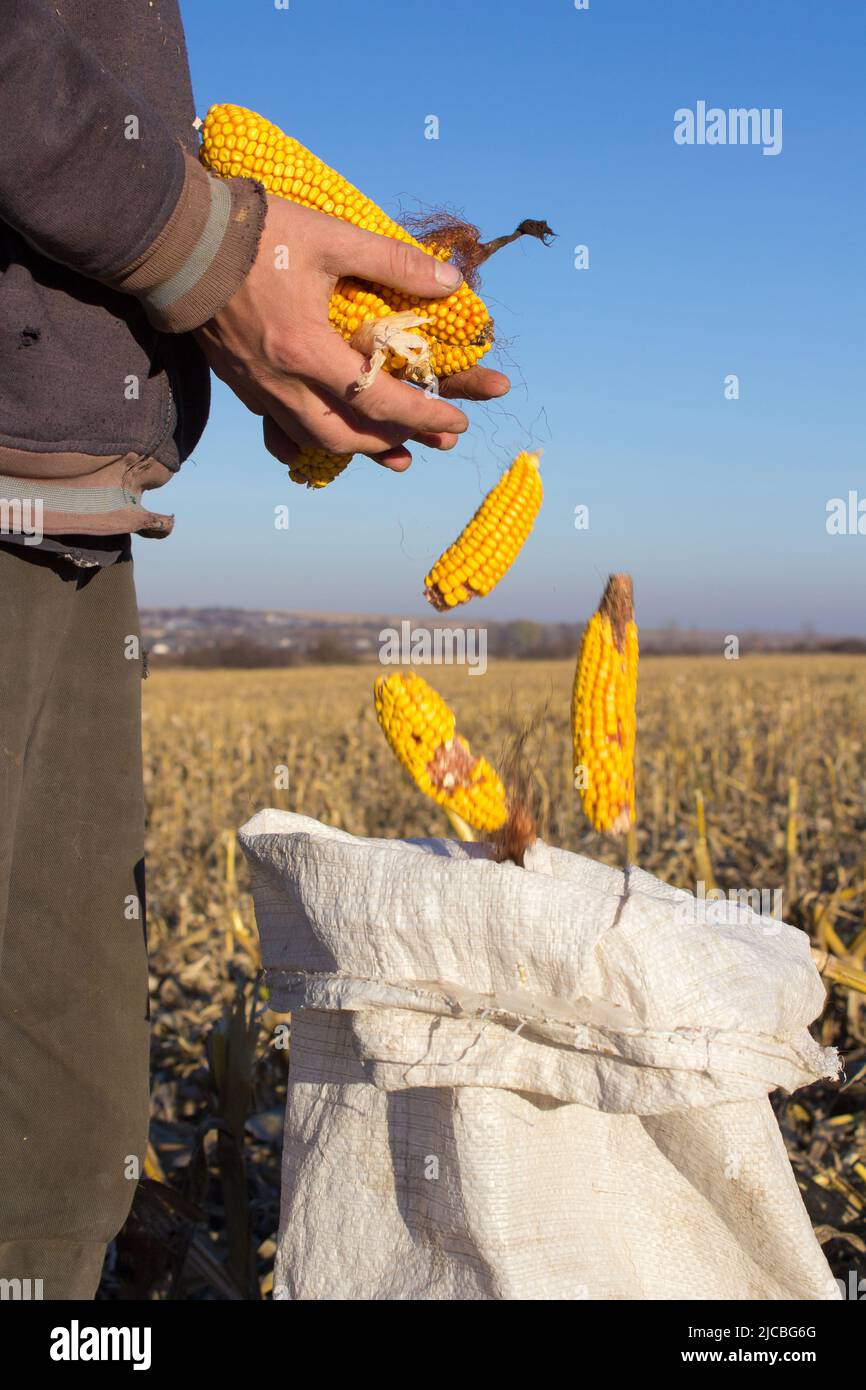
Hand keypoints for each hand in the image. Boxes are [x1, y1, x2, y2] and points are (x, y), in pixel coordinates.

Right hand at [195, 195, 508, 472]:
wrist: (176, 240)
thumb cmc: (254, 233)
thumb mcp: (330, 236)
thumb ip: (393, 262)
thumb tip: (449, 282)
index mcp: (306, 349)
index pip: (378, 399)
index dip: (424, 414)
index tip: (456, 420)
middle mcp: (281, 382)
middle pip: (345, 436)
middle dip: (392, 441)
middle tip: (429, 438)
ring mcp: (256, 388)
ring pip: (312, 440)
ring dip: (356, 446)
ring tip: (390, 446)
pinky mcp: (240, 385)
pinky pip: (280, 429)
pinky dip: (313, 439)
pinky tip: (329, 435)